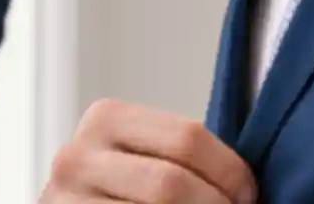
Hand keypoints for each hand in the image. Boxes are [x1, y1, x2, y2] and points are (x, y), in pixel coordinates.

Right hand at [41, 99, 257, 203]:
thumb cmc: (121, 185)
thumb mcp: (142, 153)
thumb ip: (181, 153)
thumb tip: (246, 185)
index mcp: (106, 119)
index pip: (187, 138)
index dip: (230, 171)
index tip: (246, 193)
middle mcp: (77, 158)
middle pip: (170, 184)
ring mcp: (66, 201)